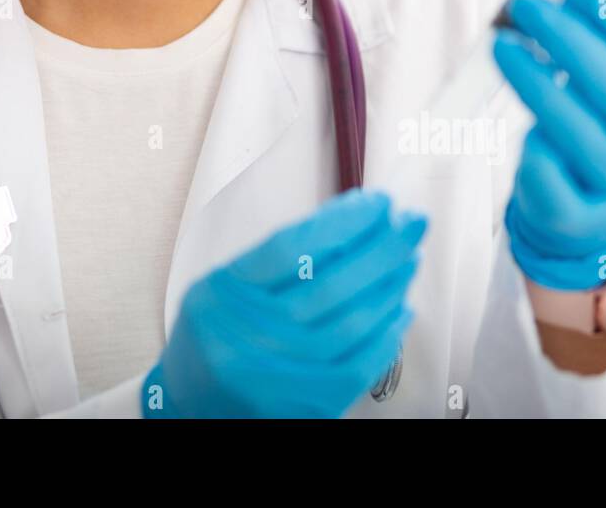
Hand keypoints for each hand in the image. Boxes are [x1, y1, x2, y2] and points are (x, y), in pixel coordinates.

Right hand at [142, 189, 425, 417]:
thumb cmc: (215, 334)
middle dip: (381, 247)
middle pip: (330, 282)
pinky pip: (359, 365)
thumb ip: (275, 260)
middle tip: (411, 222)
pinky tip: (400, 308)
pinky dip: (386, 334)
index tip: (375, 202)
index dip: (342, 220)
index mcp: (225, 293)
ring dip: (389, 285)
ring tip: (409, 258)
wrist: (194, 403)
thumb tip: (348, 224)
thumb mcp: (225, 285)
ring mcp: (280, 373)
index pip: (292, 247)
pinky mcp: (307, 403)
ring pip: (351, 322)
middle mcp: (251, 333)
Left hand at [493, 0, 605, 289]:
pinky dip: (536, 153)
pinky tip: (521, 126)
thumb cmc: (604, 117)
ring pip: (586, 140)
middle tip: (525, 3)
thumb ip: (598, 28)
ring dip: (539, 86)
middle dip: (569, 41)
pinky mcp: (588, 224)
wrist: (594, 202)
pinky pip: (556, 187)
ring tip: (502, 46)